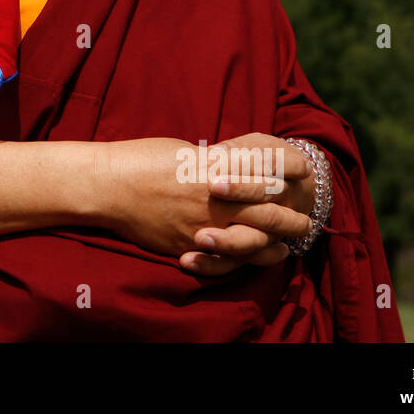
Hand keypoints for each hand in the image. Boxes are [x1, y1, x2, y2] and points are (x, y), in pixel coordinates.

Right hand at [100, 136, 312, 261]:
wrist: (108, 187)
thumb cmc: (143, 160)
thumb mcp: (186, 152)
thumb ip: (215, 162)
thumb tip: (236, 167)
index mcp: (216, 170)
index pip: (267, 173)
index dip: (290, 171)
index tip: (304, 170)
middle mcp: (214, 202)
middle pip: (269, 214)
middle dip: (292, 218)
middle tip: (306, 219)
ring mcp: (201, 228)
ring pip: (253, 243)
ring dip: (276, 244)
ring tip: (289, 243)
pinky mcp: (187, 247)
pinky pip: (226, 261)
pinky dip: (247, 261)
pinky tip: (258, 257)